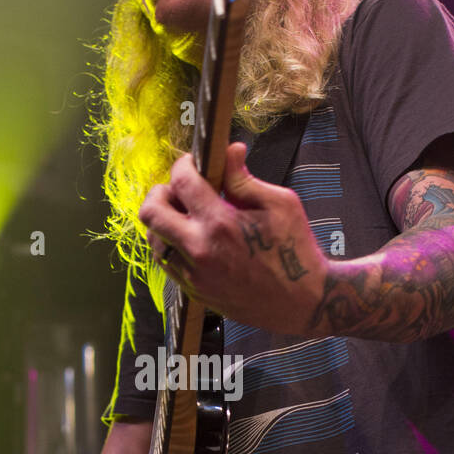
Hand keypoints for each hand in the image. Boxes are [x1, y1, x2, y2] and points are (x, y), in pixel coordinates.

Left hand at [138, 141, 331, 332]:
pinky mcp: (194, 291)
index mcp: (220, 223)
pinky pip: (167, 263)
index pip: (180, 181)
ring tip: (189, 217)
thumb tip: (228, 150)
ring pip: (154, 240)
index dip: (183, 164)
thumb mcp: (279, 204)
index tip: (193, 164)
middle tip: (181, 191)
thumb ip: (244, 178)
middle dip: (161, 192)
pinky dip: (173, 246)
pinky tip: (196, 240)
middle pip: (150, 212)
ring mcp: (193, 274)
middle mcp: (198, 250)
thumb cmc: (296, 249)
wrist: (302, 302)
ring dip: (165, 222)